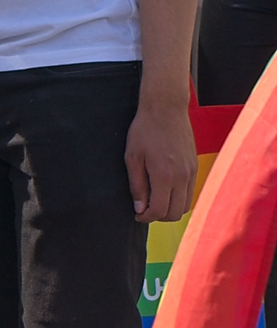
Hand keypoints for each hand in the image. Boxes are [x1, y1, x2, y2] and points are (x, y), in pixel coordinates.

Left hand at [125, 88, 196, 223]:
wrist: (166, 109)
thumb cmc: (145, 130)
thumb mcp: (132, 156)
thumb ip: (136, 185)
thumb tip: (139, 209)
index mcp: (164, 175)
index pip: (159, 210)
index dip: (146, 217)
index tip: (137, 215)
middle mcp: (182, 177)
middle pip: (175, 213)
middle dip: (158, 217)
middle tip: (144, 210)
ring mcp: (192, 173)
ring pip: (185, 206)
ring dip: (170, 209)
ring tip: (154, 201)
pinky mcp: (195, 167)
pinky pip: (190, 193)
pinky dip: (178, 199)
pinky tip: (164, 191)